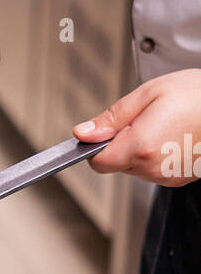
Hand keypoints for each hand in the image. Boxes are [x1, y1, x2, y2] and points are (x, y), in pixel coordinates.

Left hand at [74, 70, 200, 185]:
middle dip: (122, 141)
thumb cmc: (198, 95)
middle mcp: (153, 169)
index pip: (98, 162)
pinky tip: (174, 135)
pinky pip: (155, 168)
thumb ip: (112, 118)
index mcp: (140, 147)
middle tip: (146, 117)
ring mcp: (168, 177)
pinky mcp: (178, 179)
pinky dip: (157, 153)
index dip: (97, 144)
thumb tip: (83, 133)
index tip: (105, 130)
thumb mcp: (148, 95)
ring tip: (165, 123)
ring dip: (140, 147)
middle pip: (117, 163)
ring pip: (136, 166)